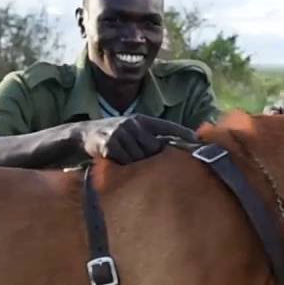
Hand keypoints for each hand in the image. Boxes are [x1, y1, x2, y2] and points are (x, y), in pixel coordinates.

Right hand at [76, 114, 197, 164]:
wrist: (84, 134)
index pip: (168, 127)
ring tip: (125, 159)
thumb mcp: (133, 130)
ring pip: (140, 157)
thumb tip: (175, 147)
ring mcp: (121, 133)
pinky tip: (116, 160)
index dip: (184, 134)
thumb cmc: (115, 135)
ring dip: (135, 163)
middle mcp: (133, 123)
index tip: (199, 142)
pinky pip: (126, 161)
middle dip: (153, 157)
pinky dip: (123, 164)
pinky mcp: (110, 145)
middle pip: (155, 147)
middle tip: (145, 162)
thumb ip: (151, 137)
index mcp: (142, 120)